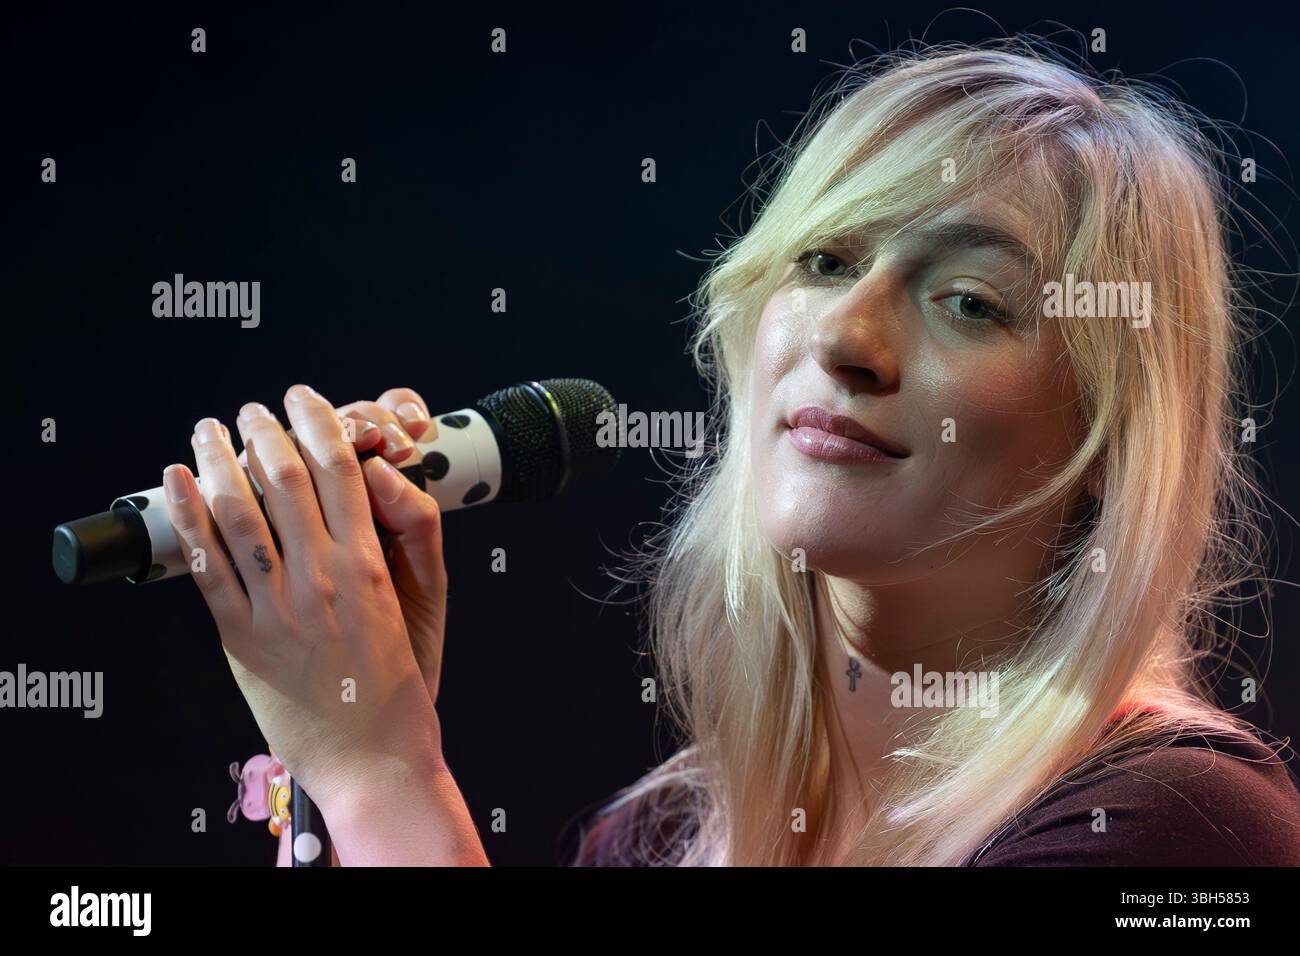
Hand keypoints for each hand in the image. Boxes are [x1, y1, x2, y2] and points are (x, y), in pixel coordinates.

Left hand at [161, 384, 445, 806]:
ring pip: (236, 510)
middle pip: (283, 476)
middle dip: (265, 428)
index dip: (318, 420)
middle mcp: (320, 576)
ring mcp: (275, 607)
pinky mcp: (240, 639)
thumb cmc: (405, 682)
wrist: (375, 758)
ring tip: (210, 429)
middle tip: (255, 408)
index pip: (340, 467)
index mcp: (370, 563)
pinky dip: (186, 515)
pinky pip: (205, 566)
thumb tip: (379, 478)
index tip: (304, 399)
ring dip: (217, 458)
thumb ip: (415, 533)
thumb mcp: (432, 602)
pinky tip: (177, 481)